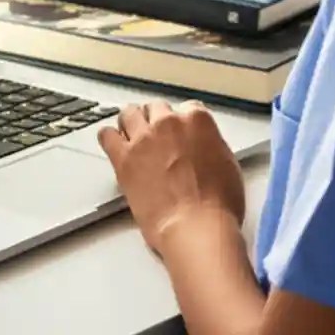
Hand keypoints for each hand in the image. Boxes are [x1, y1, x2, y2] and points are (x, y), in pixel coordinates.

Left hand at [98, 100, 244, 253]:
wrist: (196, 227)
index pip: (188, 108)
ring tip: (134, 137)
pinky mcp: (123, 157)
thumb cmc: (217, 205)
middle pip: (156, 108)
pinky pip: (106, 135)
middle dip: (157, 121)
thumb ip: (210, 145)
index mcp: (197, 121)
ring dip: (132, 123)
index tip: (182, 133)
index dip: (184, 123)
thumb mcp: (228, 165)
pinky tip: (115, 146)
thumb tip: (202, 146)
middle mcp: (168, 123)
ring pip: (129, 114)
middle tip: (159, 138)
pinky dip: (110, 138)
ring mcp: (143, 138)